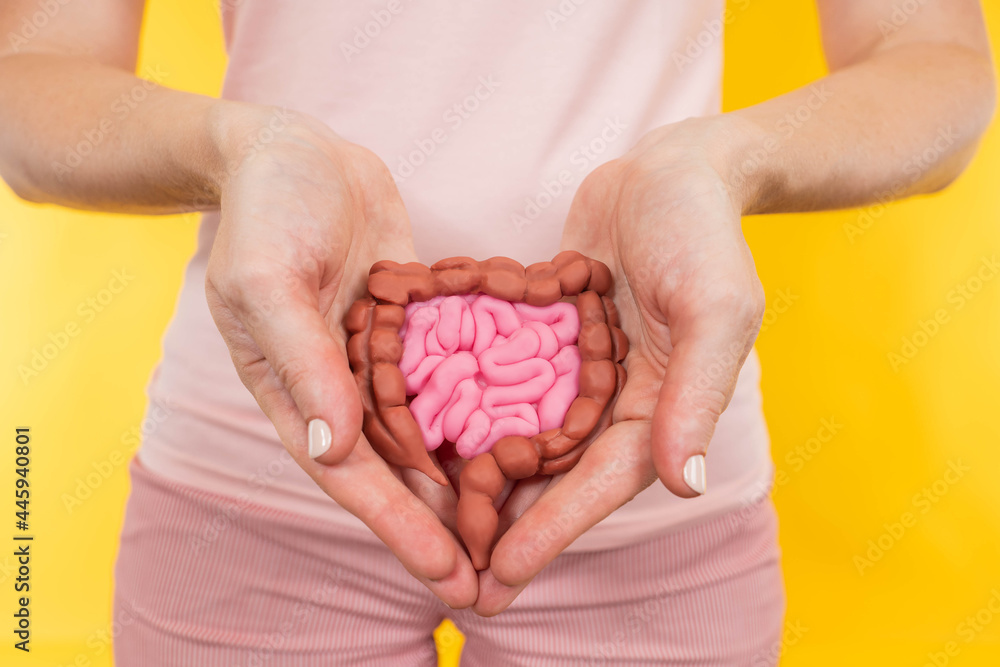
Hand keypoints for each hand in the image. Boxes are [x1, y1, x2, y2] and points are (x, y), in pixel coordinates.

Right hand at [204, 107, 476, 607]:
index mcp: (298, 391)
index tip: (445, 572)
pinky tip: (529, 438)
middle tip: (491, 582)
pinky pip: (452, 376)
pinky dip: (482, 410)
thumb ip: (301, 360)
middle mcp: (342, 388)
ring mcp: (382, 359)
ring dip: (467, 481)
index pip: (351, 474)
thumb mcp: (269, 279)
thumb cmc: (267, 211)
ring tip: (517, 528)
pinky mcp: (414, 326)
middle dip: (441, 526)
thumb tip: (330, 448)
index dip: (398, 525)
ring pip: (430, 434)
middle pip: (397, 470)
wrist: (292, 151)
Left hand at [474, 117, 765, 613]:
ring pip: (525, 437)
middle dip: (509, 527)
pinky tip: (423, 435)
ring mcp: (580, 370)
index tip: (502, 573)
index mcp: (660, 405)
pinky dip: (474, 410)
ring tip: (430, 527)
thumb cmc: (703, 232)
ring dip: (483, 483)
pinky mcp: (549, 337)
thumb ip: (698, 392)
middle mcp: (616, 399)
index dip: (553, 529)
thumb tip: (681, 484)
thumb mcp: (715, 306)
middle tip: (457, 582)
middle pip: (556, 474)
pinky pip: (507, 381)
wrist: (674, 169)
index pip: (602, 481)